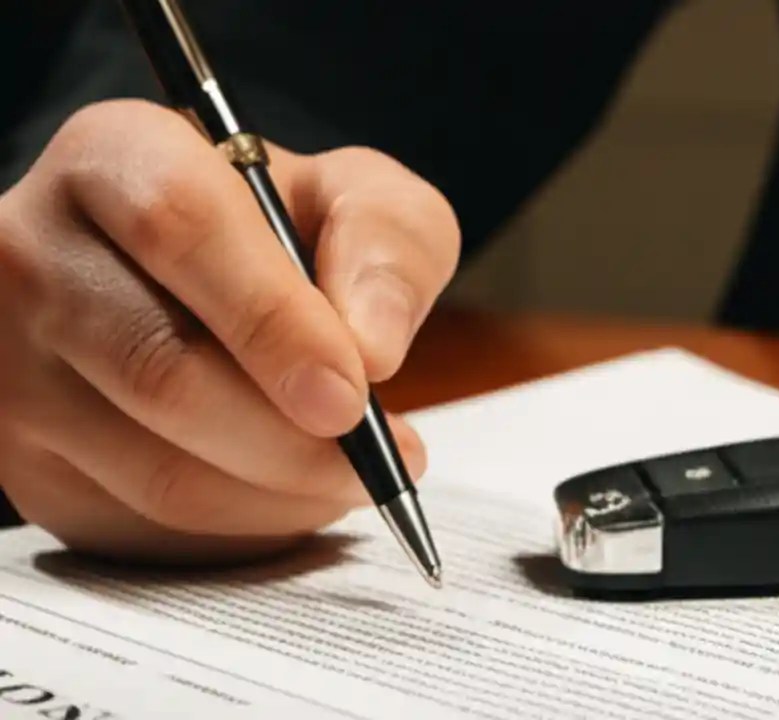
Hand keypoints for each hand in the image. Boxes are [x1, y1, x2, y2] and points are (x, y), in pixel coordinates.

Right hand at [0, 100, 459, 563]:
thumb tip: (373, 349)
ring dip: (278, 496)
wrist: (196, 279)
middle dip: (289, 438)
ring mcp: (12, 366)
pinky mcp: (24, 458)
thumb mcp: (357, 199)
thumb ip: (387, 246)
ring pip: (151, 468)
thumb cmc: (282, 232)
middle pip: (156, 368)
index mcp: (115, 158)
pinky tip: (290, 495)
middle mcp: (34, 253)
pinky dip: (243, 528)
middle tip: (373, 463)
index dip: (272, 321)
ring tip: (351, 477)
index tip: (350, 395)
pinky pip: (143, 525)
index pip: (179, 226)